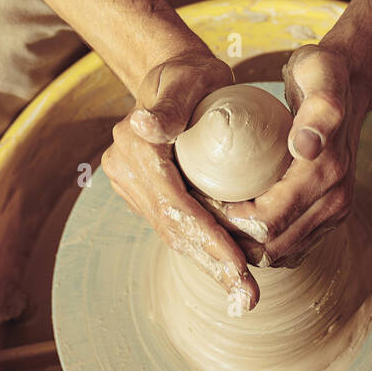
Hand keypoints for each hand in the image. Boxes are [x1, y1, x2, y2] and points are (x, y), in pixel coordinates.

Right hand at [101, 50, 260, 313]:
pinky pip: (173, 225)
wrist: (173, 72)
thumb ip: (169, 105)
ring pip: (171, 232)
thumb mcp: (187, 78)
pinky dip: (201, 247)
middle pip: (171, 226)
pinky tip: (230, 268)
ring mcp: (130, 183)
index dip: (207, 236)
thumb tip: (141, 125)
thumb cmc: (191, 73)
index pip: (174, 202)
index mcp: (134, 145)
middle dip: (211, 262)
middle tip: (247, 297)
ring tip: (243, 293)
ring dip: (207, 263)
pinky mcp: (143, 191)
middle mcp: (124, 168)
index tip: (240, 264)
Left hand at [209, 43, 371, 267]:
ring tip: (217, 214)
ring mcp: (336, 212)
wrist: (349, 82)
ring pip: (282, 253)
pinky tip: (240, 217)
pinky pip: (292, 245)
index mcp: (327, 172)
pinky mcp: (331, 215)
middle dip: (233, 239)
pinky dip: (263, 242)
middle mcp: (336, 200)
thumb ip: (319, 111)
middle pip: (272, 247)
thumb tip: (306, 147)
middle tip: (203, 209)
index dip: (229, 221)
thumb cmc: (322, 73)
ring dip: (246, 244)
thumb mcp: (319, 75)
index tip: (203, 196)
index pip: (268, 222)